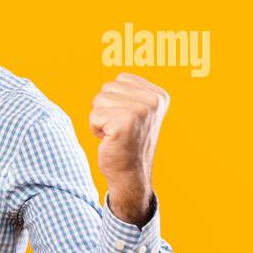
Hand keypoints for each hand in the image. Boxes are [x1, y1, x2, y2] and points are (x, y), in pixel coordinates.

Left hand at [89, 72, 169, 224]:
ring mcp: (140, 111)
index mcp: (159, 95)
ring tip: (115, 133)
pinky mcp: (124, 122)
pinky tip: (109, 140)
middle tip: (119, 128)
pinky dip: (95, 128)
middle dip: (105, 108)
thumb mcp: (137, 111)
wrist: (130, 174)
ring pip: (98, 100)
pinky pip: (94, 115)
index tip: (127, 119)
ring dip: (100, 118)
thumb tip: (117, 79)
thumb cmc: (127, 141)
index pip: (121, 78)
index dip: (116, 99)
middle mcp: (153, 101)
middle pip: (107, 87)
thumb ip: (132, 92)